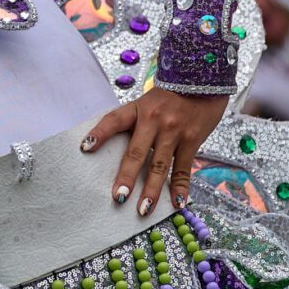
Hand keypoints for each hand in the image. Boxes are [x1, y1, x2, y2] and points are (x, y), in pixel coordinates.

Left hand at [81, 88, 229, 216]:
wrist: (203, 79)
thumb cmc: (170, 96)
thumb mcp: (148, 102)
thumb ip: (136, 123)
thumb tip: (121, 152)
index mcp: (138, 109)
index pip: (114, 120)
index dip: (99, 133)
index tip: (85, 147)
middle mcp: (154, 120)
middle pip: (137, 152)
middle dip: (127, 176)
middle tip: (118, 197)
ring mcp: (174, 131)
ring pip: (160, 165)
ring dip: (151, 189)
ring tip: (143, 209)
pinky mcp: (192, 140)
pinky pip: (184, 168)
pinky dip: (180, 187)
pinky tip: (176, 202)